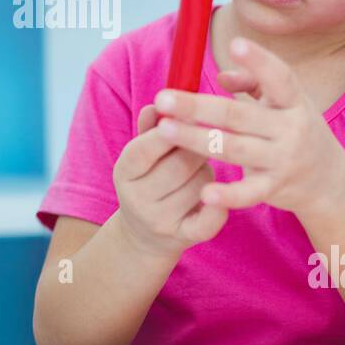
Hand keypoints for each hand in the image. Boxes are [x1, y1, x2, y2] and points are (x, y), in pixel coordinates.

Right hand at [111, 103, 230, 259]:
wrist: (143, 236)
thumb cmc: (148, 181)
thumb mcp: (141, 155)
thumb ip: (150, 128)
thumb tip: (157, 106)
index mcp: (124, 172)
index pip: (146, 146)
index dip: (171, 128)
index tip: (187, 115)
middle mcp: (138, 200)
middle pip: (181, 163)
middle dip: (197, 148)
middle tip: (201, 143)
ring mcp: (160, 221)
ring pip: (201, 184)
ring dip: (207, 172)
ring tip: (199, 171)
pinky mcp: (182, 238)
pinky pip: (208, 221)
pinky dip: (218, 207)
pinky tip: (220, 195)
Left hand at [153, 36, 344, 215]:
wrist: (329, 181)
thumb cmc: (297, 130)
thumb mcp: (284, 103)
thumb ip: (253, 83)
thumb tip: (220, 77)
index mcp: (294, 102)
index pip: (280, 78)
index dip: (260, 61)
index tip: (234, 44)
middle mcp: (291, 129)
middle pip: (238, 116)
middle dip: (197, 106)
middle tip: (163, 98)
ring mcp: (283, 160)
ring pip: (233, 149)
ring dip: (195, 140)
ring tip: (164, 129)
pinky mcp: (275, 188)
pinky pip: (248, 193)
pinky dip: (228, 195)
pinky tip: (204, 192)